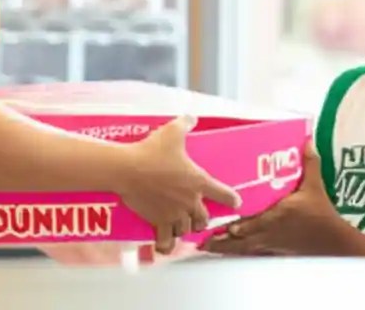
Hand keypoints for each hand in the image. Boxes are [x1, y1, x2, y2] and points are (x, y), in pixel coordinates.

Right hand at [114, 115, 241, 254]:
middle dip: (203, 219)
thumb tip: (191, 118)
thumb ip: (185, 124)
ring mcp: (174, 214)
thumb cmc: (151, 151)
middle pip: (203, 218)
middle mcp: (190, 201)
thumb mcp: (172, 132)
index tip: (236, 202)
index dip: (231, 198)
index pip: (223, 193)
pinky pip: (165, 240)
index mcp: (198, 181)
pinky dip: (166, 245)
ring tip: (181, 227)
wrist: (128, 169)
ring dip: (185, 229)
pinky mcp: (158, 221)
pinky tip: (165, 247)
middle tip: (199, 217)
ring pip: (186, 230)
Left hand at [201, 142, 341, 255]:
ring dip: (225, 249)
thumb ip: (310, 164)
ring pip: (243, 249)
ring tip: (205, 246)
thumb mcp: (315, 187)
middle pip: (241, 241)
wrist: (333, 241)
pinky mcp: (273, 250)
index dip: (237, 228)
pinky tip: (226, 250)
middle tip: (200, 240)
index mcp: (276, 216)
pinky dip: (237, 251)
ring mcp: (270, 243)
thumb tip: (307, 140)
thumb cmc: (322, 214)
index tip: (220, 225)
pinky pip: (251, 252)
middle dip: (221, 242)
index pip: (253, 223)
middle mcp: (269, 232)